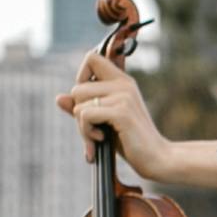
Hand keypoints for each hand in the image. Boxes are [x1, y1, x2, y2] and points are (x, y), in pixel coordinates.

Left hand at [57, 51, 170, 178]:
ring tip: (98, 137)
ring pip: (78, 103)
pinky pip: (85, 115)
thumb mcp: (103, 121)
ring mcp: (123, 96)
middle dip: (78, 113)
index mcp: (122, 81)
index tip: (89, 99)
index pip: (92, 58)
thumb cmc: (131, 140)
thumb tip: (59, 98)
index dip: (82, 76)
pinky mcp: (121, 112)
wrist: (157, 158)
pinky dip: (87, 132)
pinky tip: (101, 139)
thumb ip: (83, 107)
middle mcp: (123, 84)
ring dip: (82, 126)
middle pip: (78, 88)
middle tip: (92, 129)